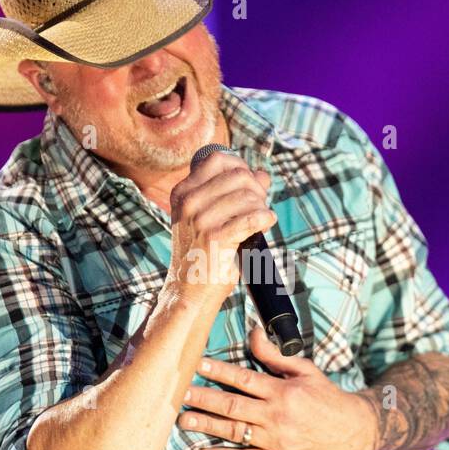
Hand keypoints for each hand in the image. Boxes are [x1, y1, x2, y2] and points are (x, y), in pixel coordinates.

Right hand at [162, 149, 273, 309]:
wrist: (189, 290)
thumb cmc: (204, 254)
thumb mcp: (211, 217)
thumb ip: (233, 192)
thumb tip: (262, 174)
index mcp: (183, 192)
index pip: (217, 159)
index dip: (241, 167)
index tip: (250, 185)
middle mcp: (188, 202)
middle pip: (239, 176)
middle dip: (257, 190)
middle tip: (259, 208)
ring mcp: (200, 219)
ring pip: (249, 196)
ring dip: (262, 208)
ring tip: (260, 223)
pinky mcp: (215, 238)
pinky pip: (252, 218)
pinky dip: (264, 219)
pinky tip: (265, 225)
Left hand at [176, 326, 376, 449]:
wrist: (351, 432)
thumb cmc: (326, 397)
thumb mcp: (305, 370)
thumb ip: (276, 355)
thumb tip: (253, 334)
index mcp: (283, 391)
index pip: (245, 379)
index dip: (220, 371)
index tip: (197, 365)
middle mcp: (277, 417)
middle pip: (233, 406)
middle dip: (204, 399)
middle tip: (180, 394)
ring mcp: (276, 441)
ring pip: (234, 432)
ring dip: (207, 426)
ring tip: (184, 420)